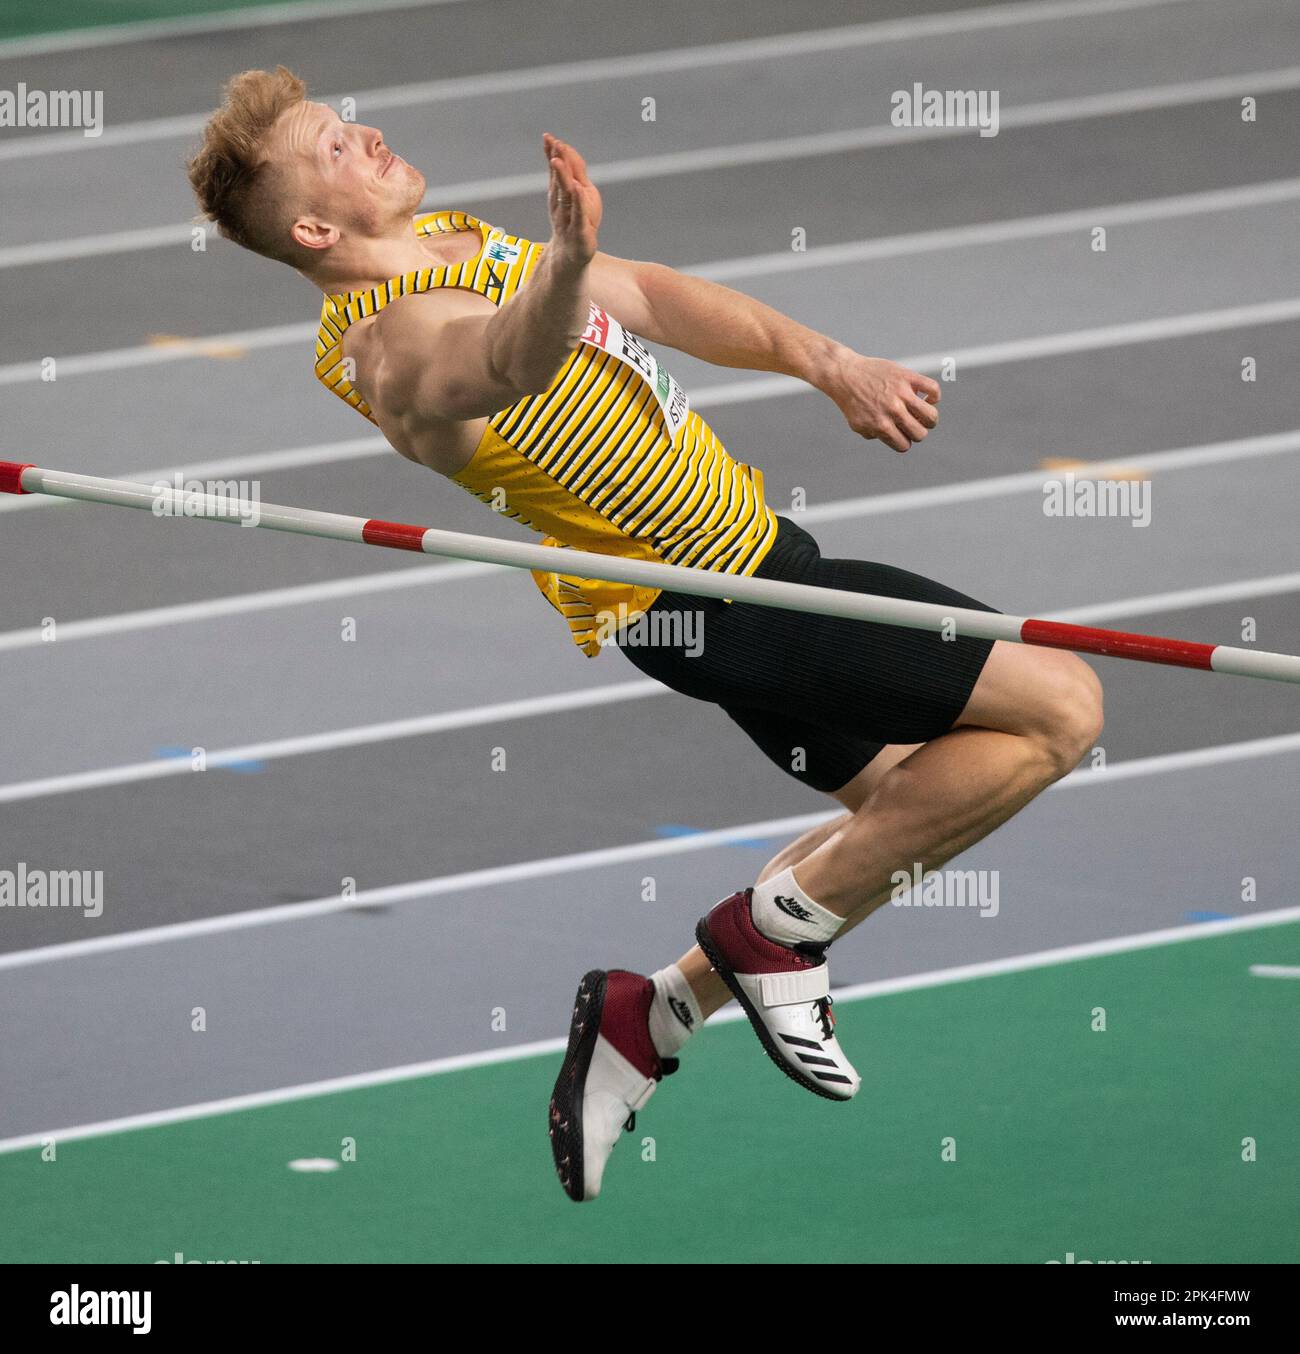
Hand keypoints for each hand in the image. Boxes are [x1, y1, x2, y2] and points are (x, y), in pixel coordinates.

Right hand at [543, 133, 601, 267]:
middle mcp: (561, 206)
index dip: (553, 154)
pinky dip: (578, 203)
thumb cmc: (574, 224)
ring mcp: (569, 220)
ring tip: (559, 160)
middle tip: (553, 144)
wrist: (570, 258)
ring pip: (566, 196)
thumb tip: (562, 148)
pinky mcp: (580, 235)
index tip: (547, 137)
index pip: (556, 172)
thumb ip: (571, 174)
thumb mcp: (574, 196)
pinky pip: (579, 217)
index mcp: (560, 195)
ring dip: (562, 177)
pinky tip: (578, 190)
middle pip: (559, 180)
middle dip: (556, 162)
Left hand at [823, 351, 940, 452]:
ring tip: (922, 413)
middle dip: (917, 432)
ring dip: (929, 418)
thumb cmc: (852, 401)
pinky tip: (926, 397)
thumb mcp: (859, 425)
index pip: (905, 445)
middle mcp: (893, 411)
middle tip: (910, 423)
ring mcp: (901, 393)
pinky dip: (934, 396)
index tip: (899, 433)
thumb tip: (896, 438)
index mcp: (881, 426)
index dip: (903, 441)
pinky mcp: (907, 377)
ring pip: (931, 415)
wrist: (846, 375)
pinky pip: (933, 389)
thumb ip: (877, 435)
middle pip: (920, 433)